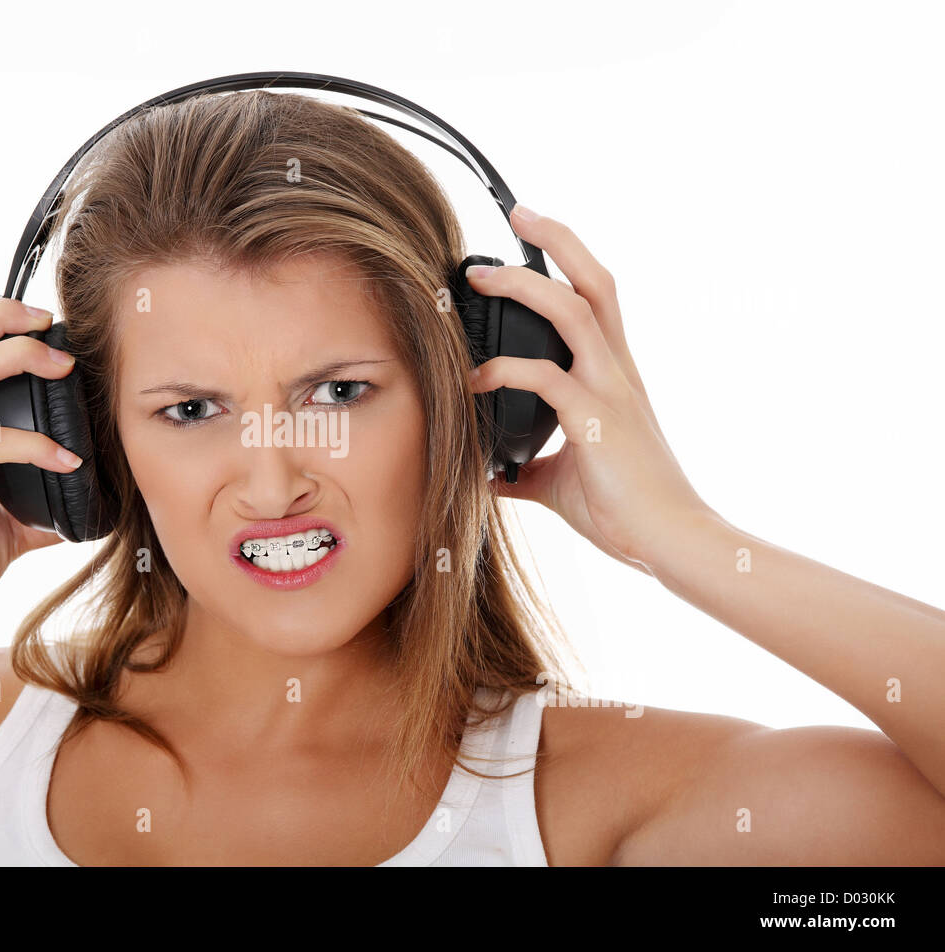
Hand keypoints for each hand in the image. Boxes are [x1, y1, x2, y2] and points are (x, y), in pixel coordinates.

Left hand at [467, 204, 712, 573]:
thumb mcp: (562, 482)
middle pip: (596, 281)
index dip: (568, 260)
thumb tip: (491, 475)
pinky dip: (504, 371)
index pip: (595, 299)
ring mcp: (610, 390)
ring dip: (524, 285)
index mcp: (613, 375)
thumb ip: (528, 468)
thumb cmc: (626, 512)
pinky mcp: (596, 420)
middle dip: (557, 240)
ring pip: (574, 310)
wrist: (672, 542)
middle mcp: (616, 370)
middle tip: (517, 213)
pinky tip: (473, 379)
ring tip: (482, 276)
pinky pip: (546, 377)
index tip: (530, 234)